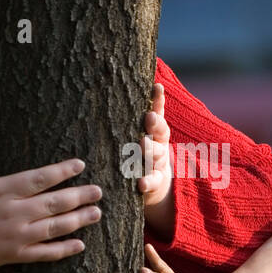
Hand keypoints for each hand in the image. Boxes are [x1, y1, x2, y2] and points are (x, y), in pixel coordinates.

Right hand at [0, 134, 102, 268]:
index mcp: (1, 190)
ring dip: (78, 220)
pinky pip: (43, 254)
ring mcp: (13, 237)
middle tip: (99, 191)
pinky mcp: (11, 256)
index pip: (40, 178)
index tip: (80, 165)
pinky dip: (63, 250)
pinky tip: (79, 245)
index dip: (62, 171)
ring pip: (53, 227)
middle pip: (54, 202)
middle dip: (79, 195)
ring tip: (96, 213)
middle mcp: (12, 213)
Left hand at [139, 84, 175, 237]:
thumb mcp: (138, 135)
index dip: (159, 100)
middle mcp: (159, 145)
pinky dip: (147, 182)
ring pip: (157, 154)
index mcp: (155, 131)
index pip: (158, 111)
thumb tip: (111, 86)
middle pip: (160, 132)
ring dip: (151, 149)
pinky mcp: (154, 183)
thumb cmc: (139, 155)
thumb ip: (133, 117)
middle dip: (155, 123)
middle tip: (149, 116)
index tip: (157, 86)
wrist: (152, 186)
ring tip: (143, 144)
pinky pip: (152, 181)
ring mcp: (158, 164)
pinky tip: (140, 183)